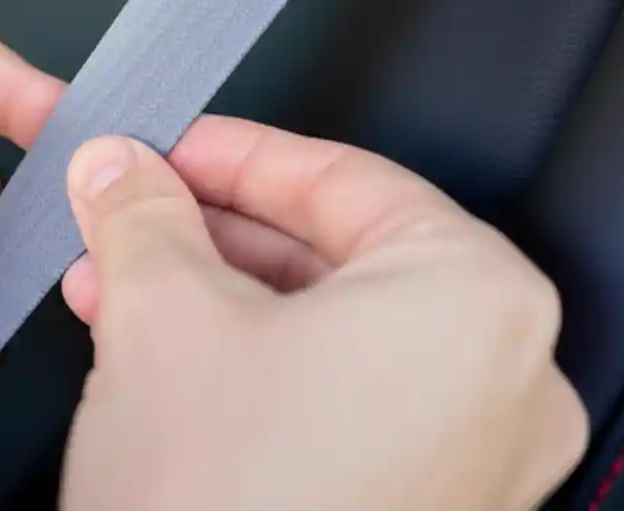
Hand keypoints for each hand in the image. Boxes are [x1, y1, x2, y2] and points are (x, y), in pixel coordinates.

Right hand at [58, 116, 587, 509]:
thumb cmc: (223, 508)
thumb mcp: (162, 315)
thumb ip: (144, 213)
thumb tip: (121, 167)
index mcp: (475, 301)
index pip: (345, 179)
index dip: (235, 154)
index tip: (168, 149)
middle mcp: (503, 381)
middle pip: (336, 258)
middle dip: (210, 233)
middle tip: (133, 213)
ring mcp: (474, 458)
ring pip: (328, 335)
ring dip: (216, 300)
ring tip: (120, 284)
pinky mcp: (426, 510)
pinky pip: (339, 404)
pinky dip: (254, 369)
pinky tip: (164, 358)